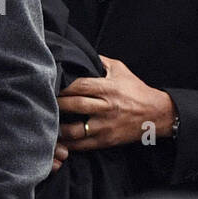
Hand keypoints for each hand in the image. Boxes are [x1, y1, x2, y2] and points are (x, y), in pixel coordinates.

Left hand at [55, 56, 174, 152]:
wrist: (156, 114)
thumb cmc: (136, 90)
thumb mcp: (120, 70)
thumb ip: (100, 62)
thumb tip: (79, 53)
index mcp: (108, 88)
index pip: (79, 85)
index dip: (62, 85)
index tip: (48, 83)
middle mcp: (106, 108)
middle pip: (74, 105)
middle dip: (56, 103)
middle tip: (41, 100)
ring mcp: (104, 126)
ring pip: (74, 129)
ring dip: (57, 127)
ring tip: (45, 121)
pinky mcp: (105, 141)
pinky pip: (81, 145)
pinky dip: (66, 144)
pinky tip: (56, 140)